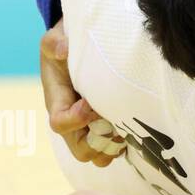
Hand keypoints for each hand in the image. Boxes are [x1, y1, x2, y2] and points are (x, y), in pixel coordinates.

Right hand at [40, 18, 121, 167]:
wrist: (80, 49)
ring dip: (115, 145)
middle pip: (81, 150)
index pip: (60, 124)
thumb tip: (63, 49)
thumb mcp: (55, 39)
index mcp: (57, 103)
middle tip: (116, 120)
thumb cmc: (67, 44)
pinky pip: (116, 148)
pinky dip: (128, 142)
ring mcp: (91, 127)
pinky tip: (140, 123)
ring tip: (130, 124)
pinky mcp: (109, 127)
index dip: (75, 119)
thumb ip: (54, 43)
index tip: (90, 104)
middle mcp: (73, 122)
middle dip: (99, 141)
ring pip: (100, 155)